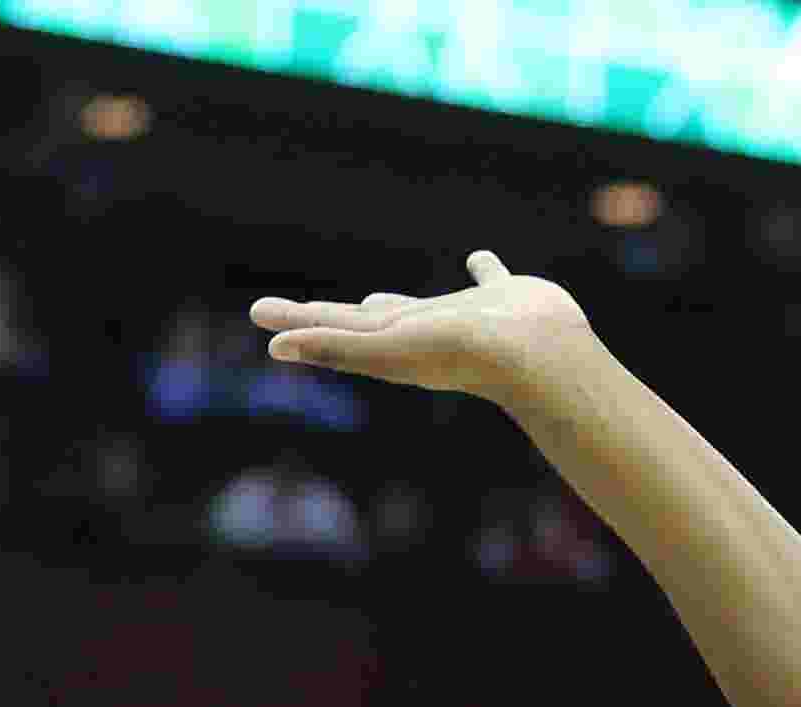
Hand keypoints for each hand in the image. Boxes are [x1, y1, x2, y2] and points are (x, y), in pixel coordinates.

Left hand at [251, 251, 600, 410]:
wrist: (540, 355)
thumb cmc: (465, 352)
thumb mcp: (389, 347)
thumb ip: (334, 346)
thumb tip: (276, 347)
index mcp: (392, 344)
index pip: (331, 329)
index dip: (295, 322)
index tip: (260, 313)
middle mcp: (421, 332)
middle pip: (362, 321)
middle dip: (330, 315)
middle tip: (303, 309)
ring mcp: (465, 317)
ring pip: (418, 306)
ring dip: (393, 303)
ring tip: (375, 298)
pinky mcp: (504, 298)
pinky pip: (487, 278)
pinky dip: (481, 268)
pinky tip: (478, 258)